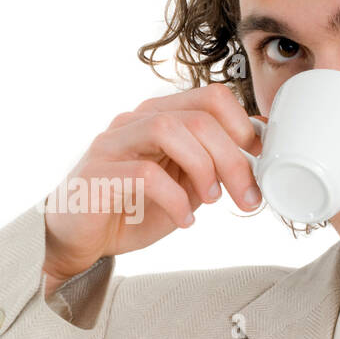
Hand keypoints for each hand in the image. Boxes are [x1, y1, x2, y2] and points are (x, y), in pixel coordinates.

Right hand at [42, 83, 263, 293]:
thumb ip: (212, 165)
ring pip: (168, 129)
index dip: (243, 124)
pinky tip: (183, 219)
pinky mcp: (97, 174)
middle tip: (247, 195)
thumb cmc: (130, 210)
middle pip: (196, 116)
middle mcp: (133, 121)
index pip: (210, 97)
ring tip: (212, 200)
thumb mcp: (183, 186)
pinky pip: (144, 173)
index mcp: (158, 117)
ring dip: (203, 167)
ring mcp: (112, 144)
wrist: (78, 241)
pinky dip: (174, 198)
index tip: (261, 159)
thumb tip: (260, 149)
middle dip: (232, 157)